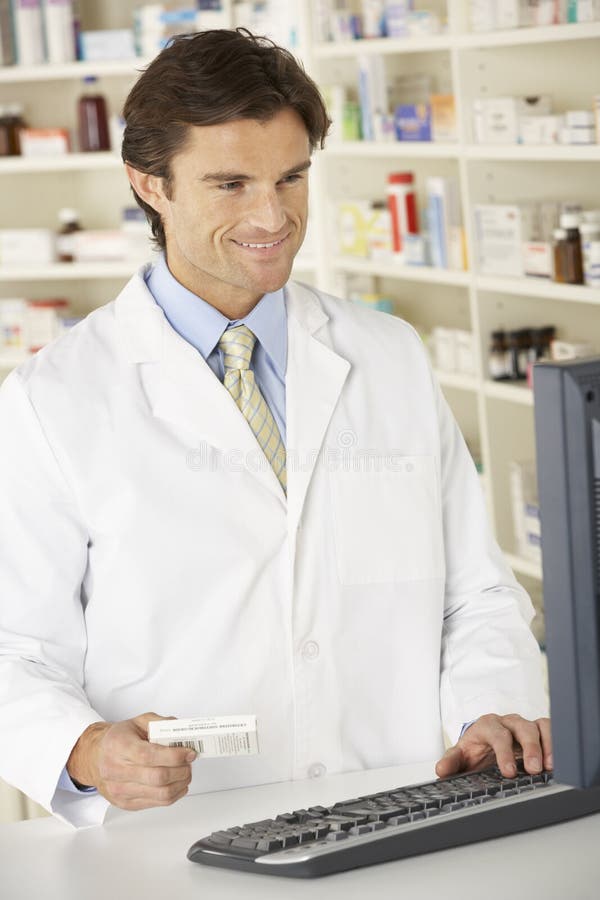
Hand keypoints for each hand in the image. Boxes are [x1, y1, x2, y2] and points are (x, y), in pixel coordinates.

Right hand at [66, 712, 196, 810]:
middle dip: (181, 771)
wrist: (96, 757)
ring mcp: (119, 790)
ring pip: (160, 794)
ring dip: (180, 784)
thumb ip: (161, 723)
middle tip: (189, 763)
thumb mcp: (138, 721)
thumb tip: (183, 731)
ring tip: (185, 773)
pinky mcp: (126, 804)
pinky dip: (174, 794)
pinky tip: (177, 783)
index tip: (189, 753)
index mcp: (118, 746)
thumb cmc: (119, 739)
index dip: (174, 756)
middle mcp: (115, 770)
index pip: (149, 755)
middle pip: (157, 777)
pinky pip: (157, 803)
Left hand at [435, 714, 552, 779]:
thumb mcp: (461, 755)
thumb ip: (451, 762)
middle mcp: (508, 722)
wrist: (484, 743)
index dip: (504, 752)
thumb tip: (441, 770)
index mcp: (487, 725)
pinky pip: (550, 730)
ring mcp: (524, 726)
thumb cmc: (475, 748)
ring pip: (539, 726)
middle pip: (522, 727)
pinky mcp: (538, 732)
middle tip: (533, 769)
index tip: (509, 772)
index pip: (497, 734)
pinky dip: (556, 742)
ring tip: (550, 766)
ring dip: (547, 744)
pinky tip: (558, 761)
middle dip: (529, 748)